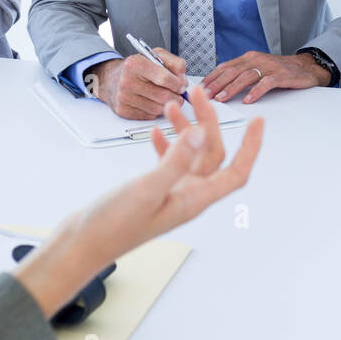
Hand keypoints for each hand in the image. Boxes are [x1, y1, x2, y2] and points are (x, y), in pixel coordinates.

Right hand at [14, 86, 263, 317]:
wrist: (81, 245)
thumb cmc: (112, 225)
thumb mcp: (147, 188)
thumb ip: (175, 160)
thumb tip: (201, 134)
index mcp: (194, 200)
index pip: (236, 172)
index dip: (251, 147)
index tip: (259, 121)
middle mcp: (187, 197)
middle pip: (211, 155)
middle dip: (208, 123)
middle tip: (196, 94)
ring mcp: (170, 194)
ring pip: (189, 156)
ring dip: (185, 130)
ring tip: (171, 106)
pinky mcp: (152, 192)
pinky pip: (169, 164)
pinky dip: (166, 145)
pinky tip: (156, 132)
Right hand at [92, 49, 187, 119]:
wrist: (110, 79)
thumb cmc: (136, 68)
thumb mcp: (155, 56)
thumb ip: (174, 63)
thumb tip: (183, 79)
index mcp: (135, 64)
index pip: (164, 78)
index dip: (178, 83)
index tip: (181, 85)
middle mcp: (127, 81)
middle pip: (163, 96)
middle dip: (176, 97)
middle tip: (178, 94)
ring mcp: (124, 98)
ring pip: (158, 109)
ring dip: (167, 105)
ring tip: (165, 97)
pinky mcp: (123, 111)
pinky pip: (149, 116)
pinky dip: (155, 111)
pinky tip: (152, 102)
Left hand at [202, 50, 330, 103]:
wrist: (306, 67)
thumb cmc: (279, 71)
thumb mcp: (258, 69)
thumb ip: (241, 74)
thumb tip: (220, 87)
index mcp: (248, 58)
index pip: (224, 67)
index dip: (211, 78)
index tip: (200, 89)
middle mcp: (256, 60)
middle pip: (231, 71)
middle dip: (216, 84)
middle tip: (205, 96)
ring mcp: (268, 67)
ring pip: (245, 77)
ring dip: (231, 88)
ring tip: (221, 99)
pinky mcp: (280, 75)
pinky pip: (265, 83)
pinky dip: (255, 92)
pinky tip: (248, 100)